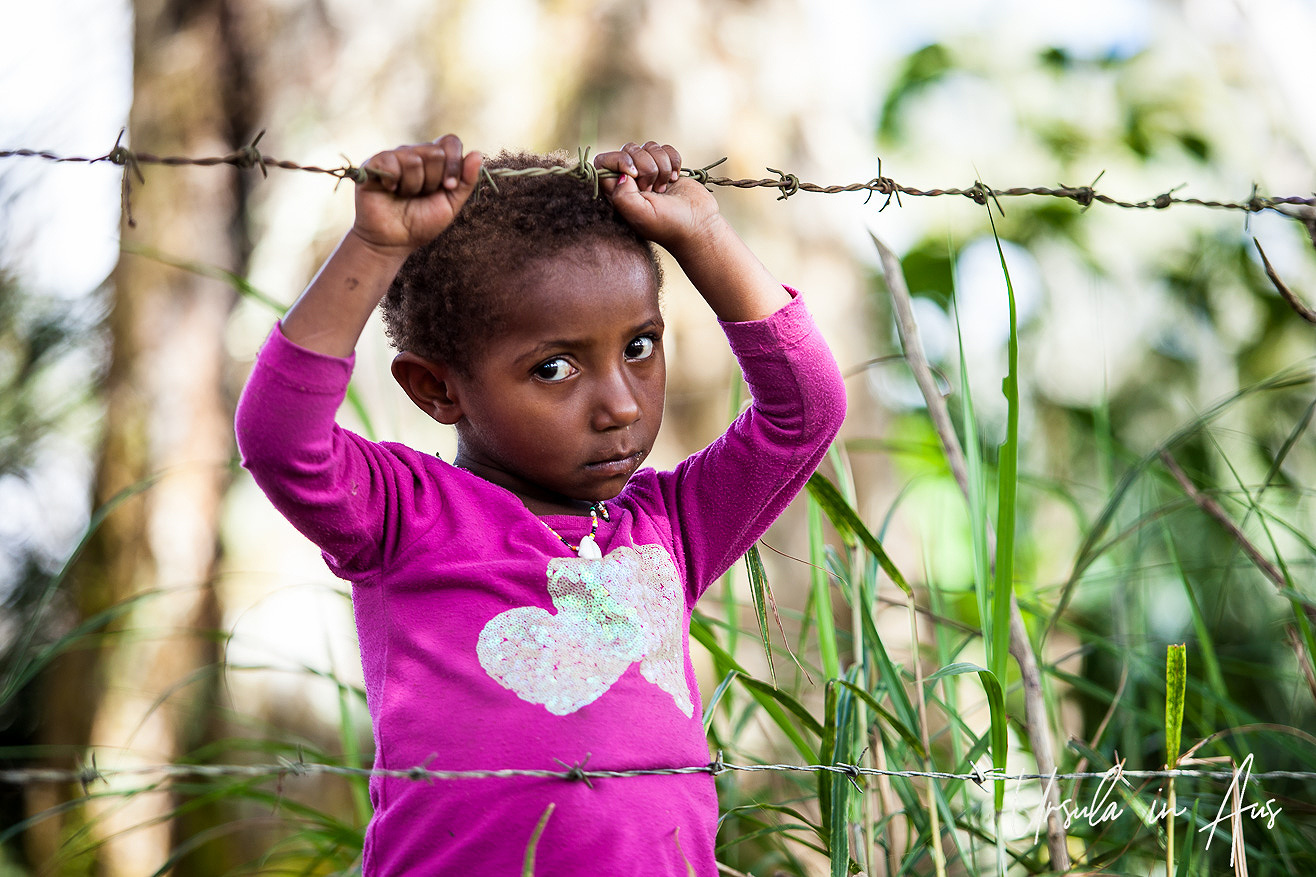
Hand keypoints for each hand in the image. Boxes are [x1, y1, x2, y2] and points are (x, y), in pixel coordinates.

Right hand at [351, 135, 482, 255]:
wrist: (393, 241)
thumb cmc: (421, 224)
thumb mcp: (450, 205)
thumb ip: (466, 182)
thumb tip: (477, 154)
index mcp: (436, 162)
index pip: (450, 142)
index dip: (453, 163)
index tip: (448, 186)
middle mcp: (416, 154)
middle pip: (435, 152)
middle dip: (433, 180)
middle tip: (421, 195)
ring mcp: (396, 157)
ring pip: (414, 158)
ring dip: (413, 185)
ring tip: (404, 196)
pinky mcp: (375, 162)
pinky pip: (390, 160)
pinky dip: (394, 180)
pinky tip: (390, 189)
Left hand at [594, 141, 720, 252]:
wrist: (699, 226)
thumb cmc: (669, 225)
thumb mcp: (640, 215)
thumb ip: (622, 196)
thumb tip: (622, 173)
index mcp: (617, 193)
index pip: (603, 162)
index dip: (619, 161)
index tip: (635, 175)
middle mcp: (630, 181)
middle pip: (628, 149)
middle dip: (646, 166)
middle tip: (653, 189)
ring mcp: (649, 172)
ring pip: (649, 146)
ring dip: (662, 166)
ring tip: (665, 188)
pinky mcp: (667, 167)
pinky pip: (665, 148)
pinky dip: (674, 161)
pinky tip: (674, 179)